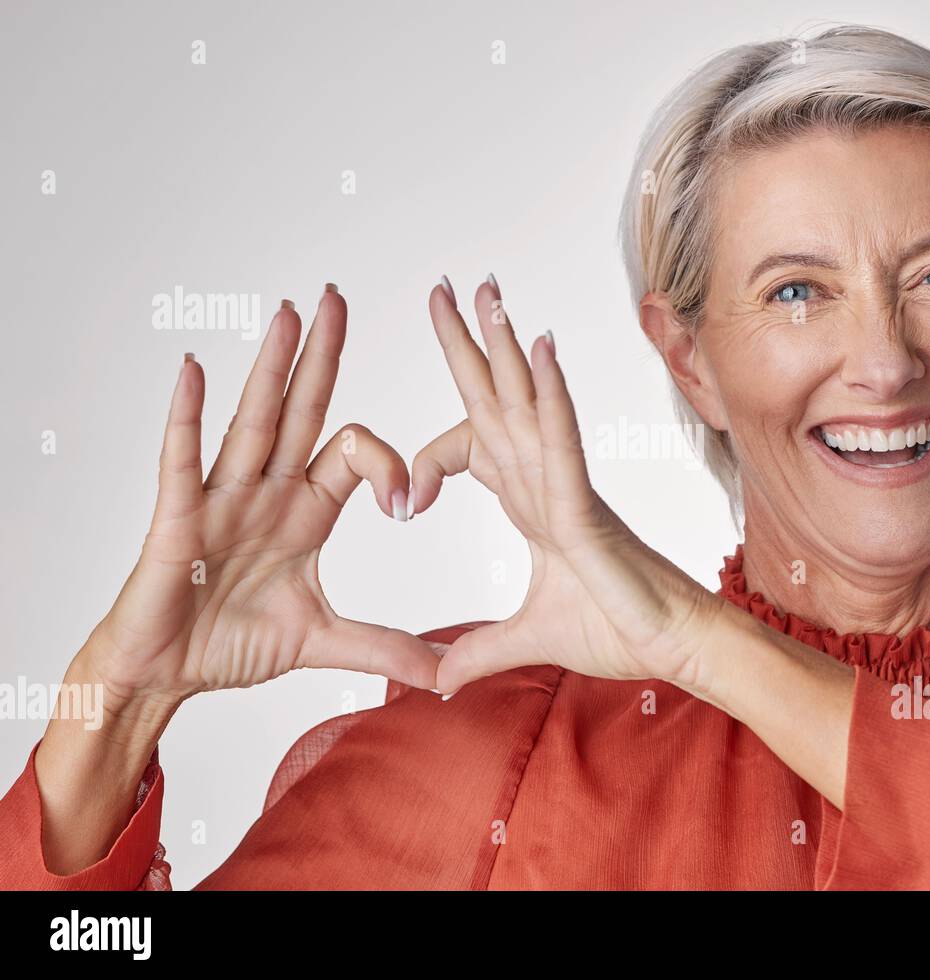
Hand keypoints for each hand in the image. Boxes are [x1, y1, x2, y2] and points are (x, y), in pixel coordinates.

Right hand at [86, 286, 441, 711]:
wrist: (165, 673)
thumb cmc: (229, 642)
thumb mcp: (321, 640)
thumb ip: (383, 647)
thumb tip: (444, 673)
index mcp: (305, 512)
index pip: (354, 457)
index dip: (388, 467)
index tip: (407, 506)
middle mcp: (267, 493)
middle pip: (302, 412)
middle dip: (322, 358)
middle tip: (338, 298)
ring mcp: (221, 500)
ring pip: (253, 423)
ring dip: (272, 369)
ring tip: (290, 314)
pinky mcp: (178, 519)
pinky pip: (183, 460)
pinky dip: (189, 416)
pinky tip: (197, 370)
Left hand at [411, 275, 724, 695]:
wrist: (677, 647)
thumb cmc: (622, 629)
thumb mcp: (529, 638)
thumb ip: (481, 652)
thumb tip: (440, 680)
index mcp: (532, 504)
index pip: (473, 452)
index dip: (430, 458)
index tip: (400, 499)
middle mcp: (546, 482)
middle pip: (496, 402)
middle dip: (468, 345)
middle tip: (444, 287)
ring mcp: (567, 487)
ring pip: (529, 404)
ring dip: (504, 346)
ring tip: (485, 291)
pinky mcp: (586, 507)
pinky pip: (562, 441)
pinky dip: (549, 395)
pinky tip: (536, 348)